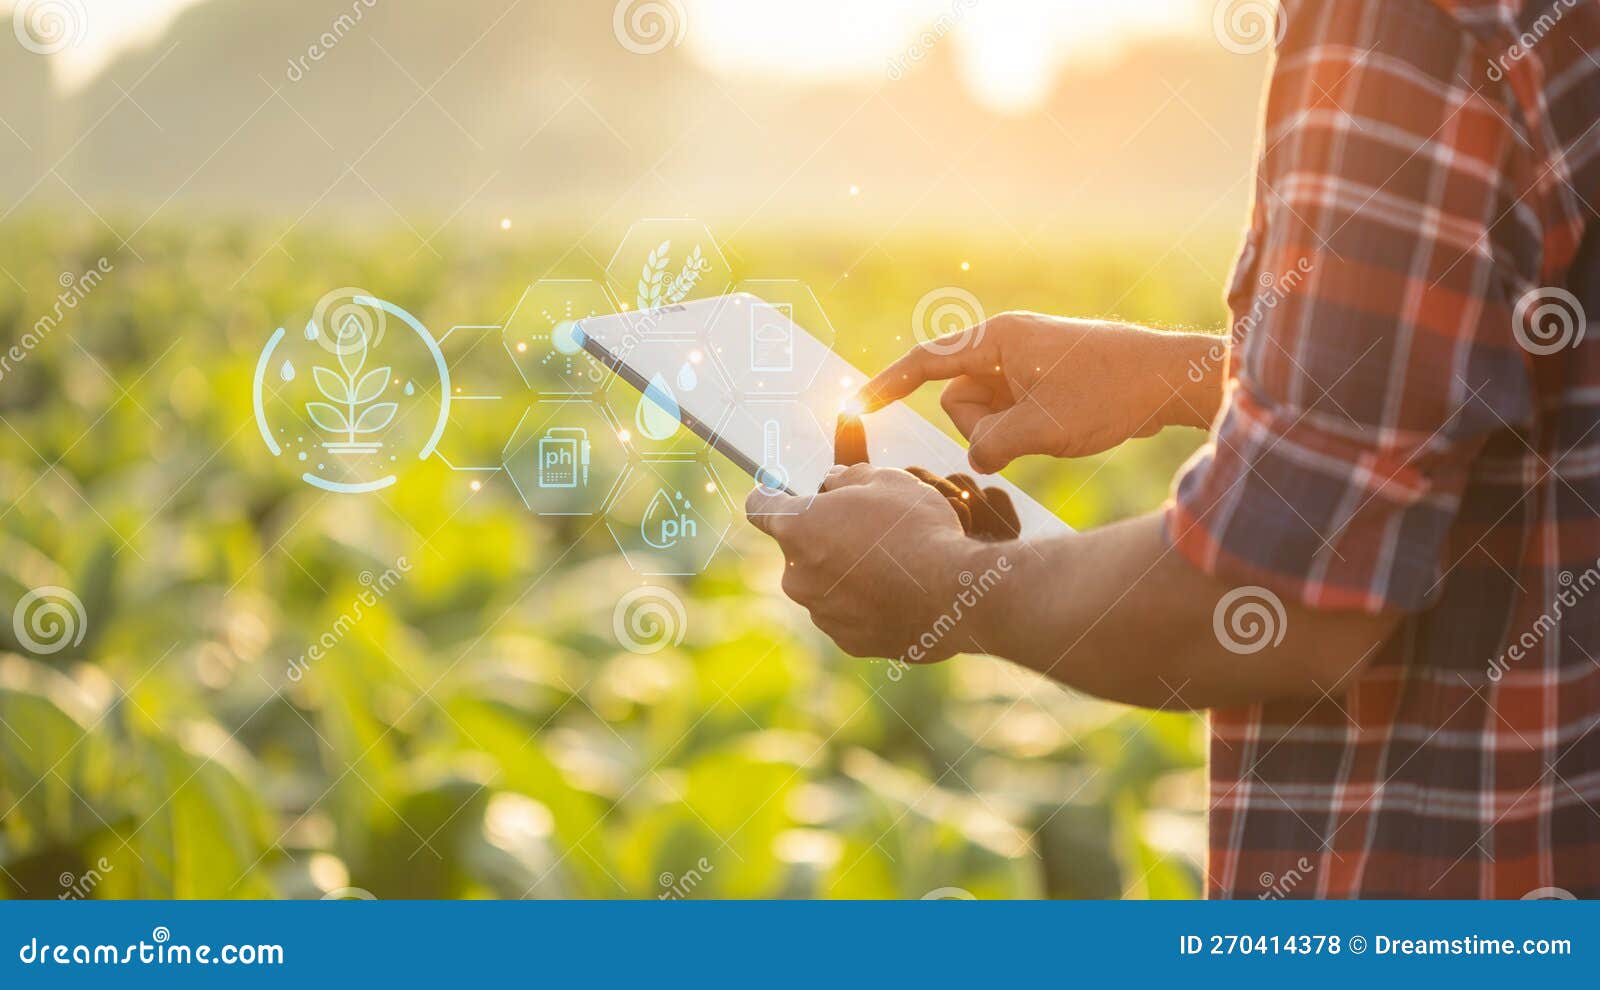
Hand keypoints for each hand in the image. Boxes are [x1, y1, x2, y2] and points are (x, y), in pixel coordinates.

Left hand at [744, 465, 993, 661]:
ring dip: (845, 572)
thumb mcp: (886, 480)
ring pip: (823, 583)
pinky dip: (866, 603)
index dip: (772, 494)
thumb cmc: (918, 528)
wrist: (954, 594)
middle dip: (823, 536)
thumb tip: (833, 482)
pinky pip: (848, 614)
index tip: (784, 493)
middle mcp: (796, 575)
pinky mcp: (847, 641)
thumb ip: (848, 476)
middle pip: (798, 548)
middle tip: (868, 528)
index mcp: (797, 528)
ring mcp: (821, 612)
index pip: (759, 504)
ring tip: (892, 564)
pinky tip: (899, 593)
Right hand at [858, 312, 1223, 471]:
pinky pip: (1011, 413)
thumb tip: (978, 458)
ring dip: (1008, 432)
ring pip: (985, 412)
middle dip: (983, 426)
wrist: (1172, 381)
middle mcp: (1005, 345)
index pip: (925, 363)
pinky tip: (1067, 426)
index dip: (887, 387)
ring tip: (1058, 428)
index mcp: (997, 340)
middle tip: (1035, 430)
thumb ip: (992, 446)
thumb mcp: (1043, 428)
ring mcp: (1025, 362)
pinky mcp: (1043, 380)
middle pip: (958, 399)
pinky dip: (1026, 429)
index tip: (854, 407)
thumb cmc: (1110, 393)